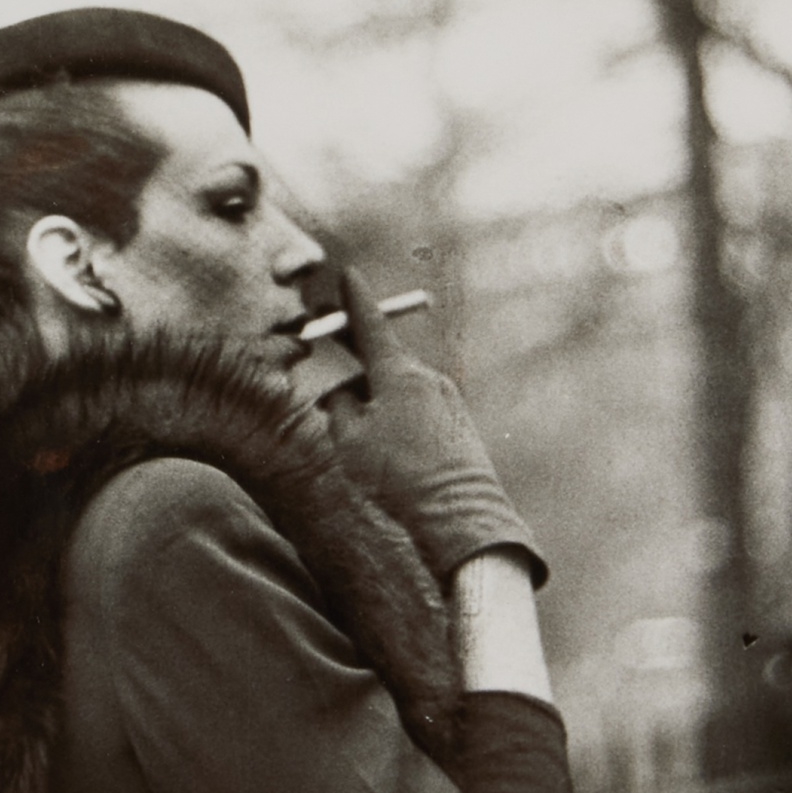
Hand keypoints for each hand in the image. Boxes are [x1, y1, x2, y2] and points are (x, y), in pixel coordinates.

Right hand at [324, 269, 546, 586]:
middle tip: (332, 367)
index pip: (371, 325)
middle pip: (383, 361)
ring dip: (374, 407)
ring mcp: (447, 401)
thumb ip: (338, 404)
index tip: (348, 275)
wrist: (459, 517)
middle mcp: (427, 378)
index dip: (355, 301)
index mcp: (399, 373)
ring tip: (363, 452)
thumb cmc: (397, 477)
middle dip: (356, 364)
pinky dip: (396, 426)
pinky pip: (416, 414)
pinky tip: (391, 462)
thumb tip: (343, 391)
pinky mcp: (457, 426)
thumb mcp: (349, 439)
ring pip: (397, 393)